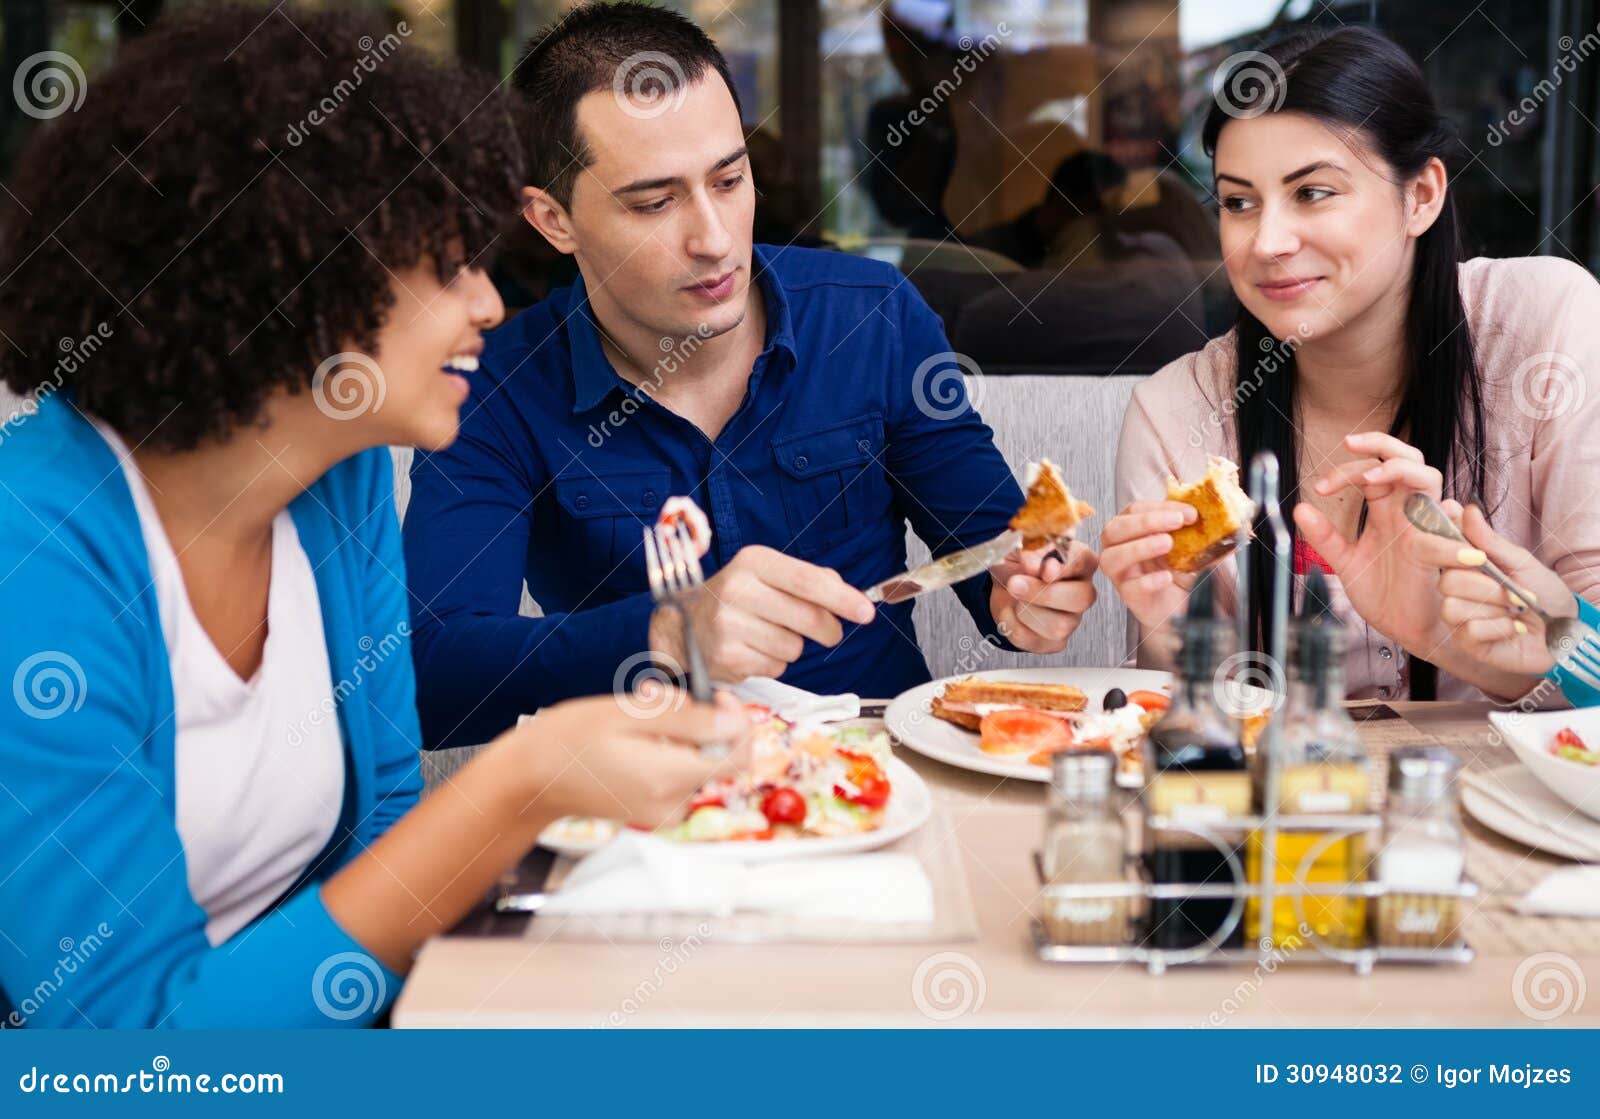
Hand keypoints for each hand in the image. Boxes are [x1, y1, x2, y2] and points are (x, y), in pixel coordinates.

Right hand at [516, 690, 750, 829]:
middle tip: (661, 697)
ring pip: (699, 763)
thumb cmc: (568, 740)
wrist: (530, 779)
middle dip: (699, 722)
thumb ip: (687, 719)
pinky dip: (668, 750)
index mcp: (669, 777)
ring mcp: (663, 812)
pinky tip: (637, 734)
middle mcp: (672, 803)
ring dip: (680, 733)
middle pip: (719, 758)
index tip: (716, 697)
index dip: (738, 721)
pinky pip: (680, 776)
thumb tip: (734, 721)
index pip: (739, 757)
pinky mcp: (654, 812)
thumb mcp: (629, 713)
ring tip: (639, 712)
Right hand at [648, 545, 875, 681]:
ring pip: (793, 647)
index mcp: (753, 562)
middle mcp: (737, 591)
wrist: (683, 623)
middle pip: (808, 618)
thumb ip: (808, 580)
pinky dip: (773, 663)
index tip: (867, 612)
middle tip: (829, 633)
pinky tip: (753, 649)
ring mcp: (729, 627)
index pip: (808, 581)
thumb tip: (848, 597)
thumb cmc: (737, 597)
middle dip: (828, 629)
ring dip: (793, 647)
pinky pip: (775, 667)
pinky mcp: (727, 658)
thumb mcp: (766, 575)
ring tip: (769, 635)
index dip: (843, 598)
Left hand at [988, 541, 1097, 651]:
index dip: (1063, 567)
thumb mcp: (1019, 545)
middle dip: (1042, 593)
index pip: (1082, 561)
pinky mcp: (1054, 641)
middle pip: (1081, 599)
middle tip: (1014, 583)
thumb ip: (1030, 549)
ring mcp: (1071, 619)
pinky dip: (1012, 625)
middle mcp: (1082, 591)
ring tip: (1013, 597)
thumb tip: (1036, 566)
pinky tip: (1009, 611)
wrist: (1002, 585)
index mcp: (1080, 561)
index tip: (1044, 569)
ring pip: (1059, 626)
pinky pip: (1035, 640)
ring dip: (1026, 611)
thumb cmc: (1018, 562)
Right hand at [1099, 500, 1198, 629]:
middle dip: (1145, 521)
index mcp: (1134, 531)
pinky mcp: (1131, 598)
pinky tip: (1167, 577)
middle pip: (1115, 529)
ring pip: (1111, 557)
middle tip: (1176, 521)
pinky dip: (1148, 581)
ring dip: (1139, 547)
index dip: (1160, 507)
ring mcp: (1123, 574)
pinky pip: (1131, 587)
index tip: (1189, 512)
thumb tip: (1224, 521)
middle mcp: (1121, 549)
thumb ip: (1205, 533)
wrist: (1190, 608)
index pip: (1135, 510)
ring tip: (1167, 543)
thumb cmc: (1188, 574)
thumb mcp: (1200, 548)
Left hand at [1292, 431, 1444, 651]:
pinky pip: (1446, 520)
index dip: (1346, 470)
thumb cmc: (1383, 593)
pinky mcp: (1438, 546)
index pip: (1371, 470)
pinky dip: (1434, 512)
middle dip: (1380, 443)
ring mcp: (1425, 525)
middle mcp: (1407, 510)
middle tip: (1348, 442)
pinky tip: (1407, 518)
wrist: (1405, 628)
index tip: (1320, 488)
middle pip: (1406, 457)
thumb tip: (1299, 508)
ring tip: (1369, 475)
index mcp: (1386, 510)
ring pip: (1428, 475)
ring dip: (1400, 467)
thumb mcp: (1345, 561)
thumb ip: (1324, 536)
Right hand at [1423, 502, 1575, 676]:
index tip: (1477, 556)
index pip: (1437, 555)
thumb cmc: (1546, 595)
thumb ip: (1489, 541)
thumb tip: (1467, 509)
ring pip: (1453, 608)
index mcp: (1467, 569)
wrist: (1568, 630)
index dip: (1447, 552)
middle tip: (1515, 592)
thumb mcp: (1521, 562)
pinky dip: (1500, 628)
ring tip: (1516, 611)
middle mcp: (1458, 593)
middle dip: (1487, 587)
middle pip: (1447, 582)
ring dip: (1494, 608)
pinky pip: (1470, 631)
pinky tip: (1515, 628)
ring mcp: (1461, 620)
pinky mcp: (1469, 643)